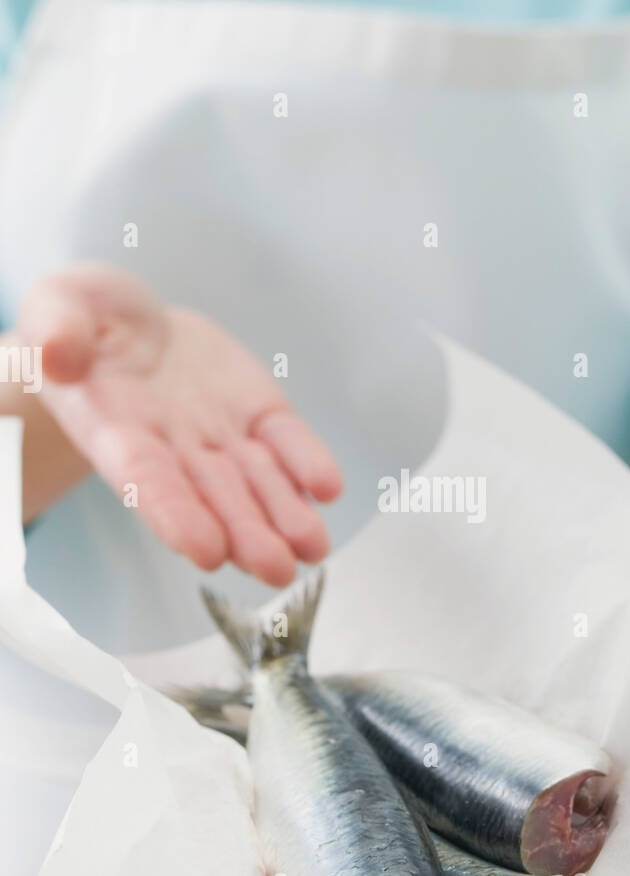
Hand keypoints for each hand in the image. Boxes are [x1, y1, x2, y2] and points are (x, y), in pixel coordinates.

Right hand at [18, 263, 342, 584]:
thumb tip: (56, 352)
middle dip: (245, 533)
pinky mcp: (257, 414)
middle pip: (211, 498)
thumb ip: (57, 328)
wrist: (128, 324)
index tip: (201, 548)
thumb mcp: (59, 308)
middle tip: (276, 568)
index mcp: (114, 431)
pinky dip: (306, 463)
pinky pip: (285, 441)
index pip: (144, 480)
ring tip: (312, 546)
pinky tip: (328, 488)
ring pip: (255, 482)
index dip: (173, 514)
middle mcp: (171, 448)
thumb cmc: (83, 323)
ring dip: (284, 515)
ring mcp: (219, 436)